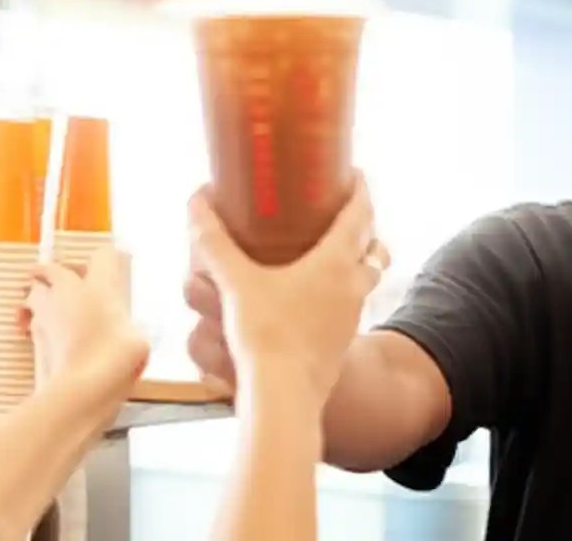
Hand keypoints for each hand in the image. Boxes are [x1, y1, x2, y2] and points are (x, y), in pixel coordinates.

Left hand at [22, 247, 149, 396]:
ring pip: (33, 292)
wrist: (84, 384)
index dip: (107, 258)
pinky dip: (34, 322)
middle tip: (62, 277)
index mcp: (100, 285)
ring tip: (51, 305)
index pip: (102, 255)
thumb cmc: (119, 356)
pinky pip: (30, 320)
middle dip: (55, 271)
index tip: (112, 262)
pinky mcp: (34, 336)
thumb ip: (130, 329)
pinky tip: (46, 333)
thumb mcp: (139, 339)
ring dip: (39, 294)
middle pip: (52, 268)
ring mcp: (46, 313)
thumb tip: (130, 334)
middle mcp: (69, 291)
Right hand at [186, 174, 389, 403]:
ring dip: (361, 257)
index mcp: (336, 261)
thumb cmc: (265, 335)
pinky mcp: (343, 340)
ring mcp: (353, 315)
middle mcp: (353, 284)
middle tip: (344, 208)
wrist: (285, 398)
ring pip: (369, 275)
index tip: (355, 172)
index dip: (360, 188)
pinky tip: (317, 293)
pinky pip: (354, 302)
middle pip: (375, 244)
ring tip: (335, 248)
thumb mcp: (235, 282)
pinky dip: (346, 287)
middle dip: (365, 223)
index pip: (361, 213)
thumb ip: (213, 241)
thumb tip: (196, 201)